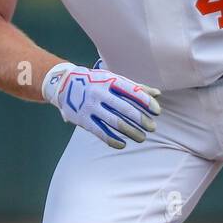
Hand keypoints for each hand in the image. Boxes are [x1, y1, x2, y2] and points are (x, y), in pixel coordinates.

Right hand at [42, 62, 161, 148]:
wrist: (64, 83)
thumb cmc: (96, 81)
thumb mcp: (113, 79)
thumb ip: (135, 87)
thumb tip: (157, 94)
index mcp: (110, 80)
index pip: (132, 91)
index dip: (146, 102)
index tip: (157, 111)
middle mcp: (100, 93)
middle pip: (124, 108)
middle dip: (141, 119)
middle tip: (152, 128)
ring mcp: (91, 106)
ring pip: (114, 122)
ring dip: (130, 132)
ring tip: (142, 138)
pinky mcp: (83, 119)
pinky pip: (100, 132)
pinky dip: (112, 140)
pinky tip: (123, 144)